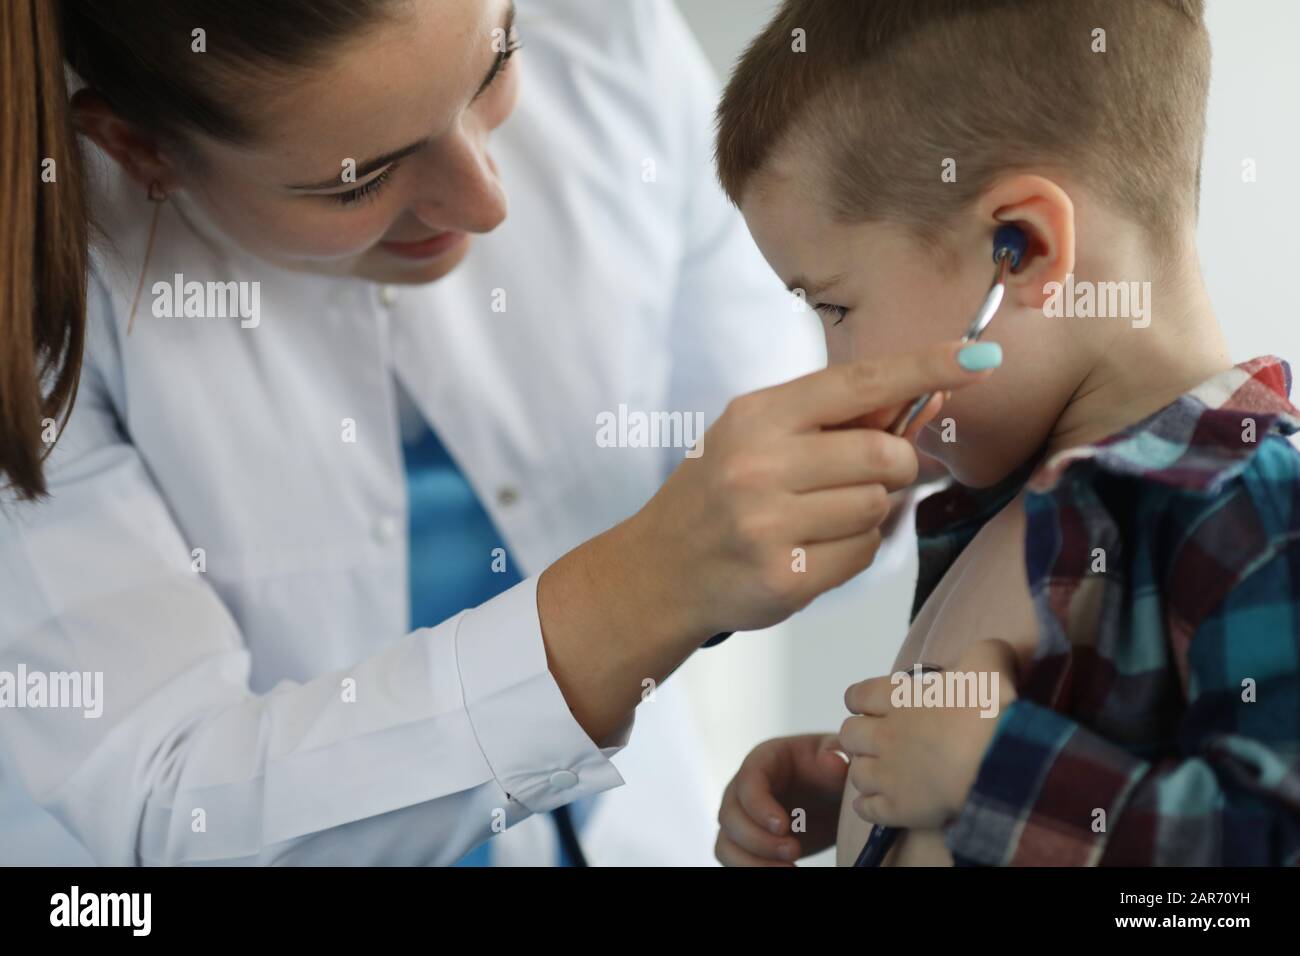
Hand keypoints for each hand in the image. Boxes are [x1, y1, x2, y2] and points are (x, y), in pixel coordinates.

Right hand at [629, 342, 998, 639]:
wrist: (660, 570)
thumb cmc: (718, 494)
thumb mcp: (756, 436)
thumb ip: (831, 418)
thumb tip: (921, 397)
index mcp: (758, 416)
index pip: (859, 383)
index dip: (925, 367)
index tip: (980, 359)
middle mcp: (760, 464)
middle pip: (883, 454)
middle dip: (892, 466)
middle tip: (864, 475)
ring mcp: (770, 524)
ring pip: (878, 507)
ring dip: (869, 511)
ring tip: (820, 516)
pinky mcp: (785, 576)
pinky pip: (864, 552)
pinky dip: (854, 549)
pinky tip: (812, 548)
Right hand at [715, 733, 848, 865]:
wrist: (831, 797)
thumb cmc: (830, 771)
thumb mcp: (838, 756)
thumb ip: (836, 754)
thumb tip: (834, 761)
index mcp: (763, 760)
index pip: (748, 781)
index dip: (759, 806)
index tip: (784, 827)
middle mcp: (743, 788)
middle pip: (730, 816)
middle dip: (759, 840)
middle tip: (795, 851)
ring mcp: (740, 817)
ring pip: (726, 843)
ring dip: (752, 862)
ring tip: (790, 869)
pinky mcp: (745, 842)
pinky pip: (734, 860)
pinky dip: (752, 870)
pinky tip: (785, 872)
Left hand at [840, 639, 1019, 829]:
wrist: (1001, 761)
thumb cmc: (991, 708)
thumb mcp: (989, 662)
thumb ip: (982, 653)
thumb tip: (986, 655)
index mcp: (899, 697)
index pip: (857, 695)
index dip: (860, 700)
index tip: (871, 706)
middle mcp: (885, 734)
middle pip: (849, 734)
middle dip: (859, 737)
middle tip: (881, 741)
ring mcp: (889, 774)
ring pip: (856, 773)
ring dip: (866, 771)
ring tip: (884, 774)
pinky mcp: (899, 809)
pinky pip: (867, 810)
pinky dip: (869, 807)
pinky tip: (881, 804)